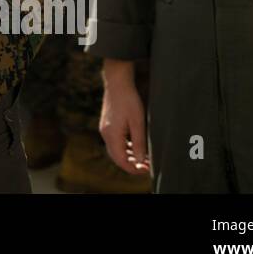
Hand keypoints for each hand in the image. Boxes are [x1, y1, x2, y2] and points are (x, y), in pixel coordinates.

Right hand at [99, 59, 150, 176]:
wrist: (117, 83)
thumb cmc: (129, 100)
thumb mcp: (138, 123)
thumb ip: (139, 143)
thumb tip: (141, 162)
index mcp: (112, 135)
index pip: (121, 161)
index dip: (133, 169)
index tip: (146, 170)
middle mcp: (105, 134)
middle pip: (117, 157)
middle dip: (131, 164)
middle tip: (147, 166)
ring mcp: (105, 129)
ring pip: (115, 150)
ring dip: (128, 156)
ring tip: (143, 158)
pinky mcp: (107, 125)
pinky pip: (114, 142)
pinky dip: (124, 148)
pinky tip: (135, 147)